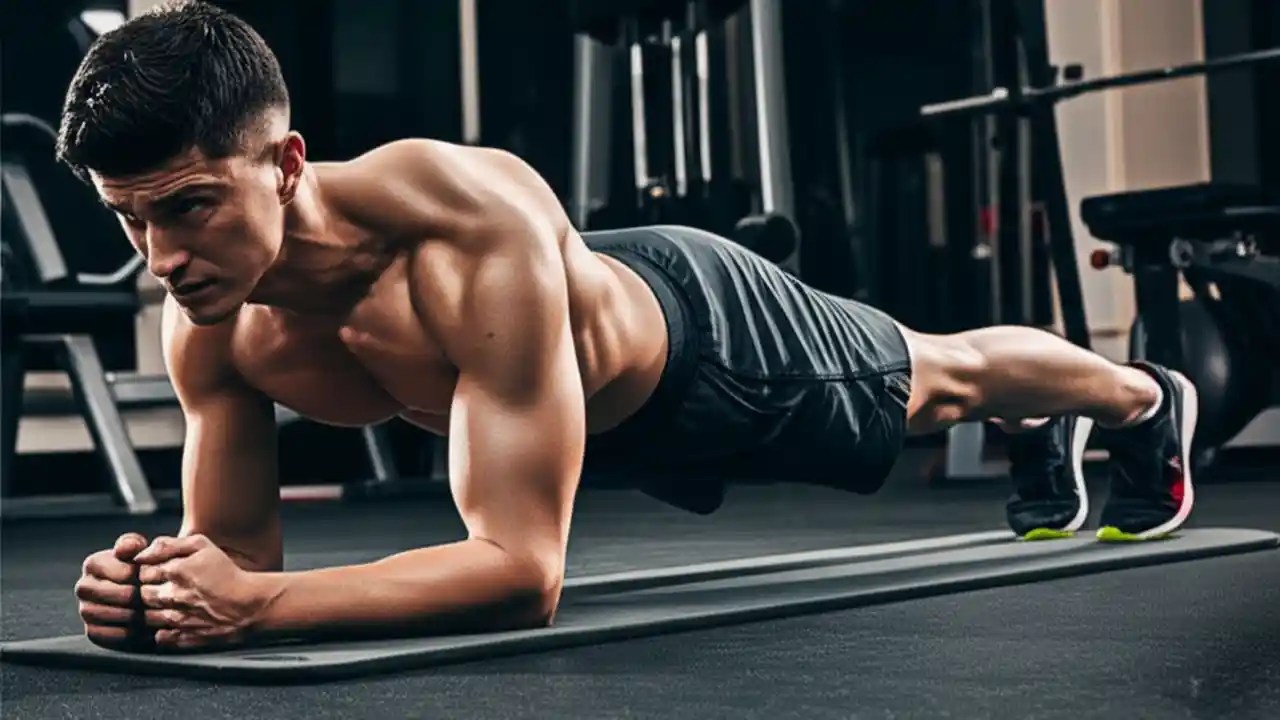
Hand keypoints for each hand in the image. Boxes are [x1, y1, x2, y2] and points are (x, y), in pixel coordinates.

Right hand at [76, 533, 148, 649]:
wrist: (159, 599)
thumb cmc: (151, 570)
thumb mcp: (145, 552)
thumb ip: (133, 544)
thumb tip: (126, 547)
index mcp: (94, 564)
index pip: (97, 565)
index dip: (122, 571)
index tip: (142, 576)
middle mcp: (85, 586)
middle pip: (91, 590)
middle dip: (122, 594)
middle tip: (145, 597)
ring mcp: (87, 609)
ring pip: (93, 613)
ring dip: (122, 613)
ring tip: (145, 612)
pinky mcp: (94, 631)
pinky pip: (99, 634)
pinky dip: (121, 633)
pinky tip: (140, 628)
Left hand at [135, 534, 273, 650]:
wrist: (250, 604)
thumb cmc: (229, 574)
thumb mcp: (202, 545)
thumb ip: (167, 544)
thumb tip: (140, 555)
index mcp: (173, 572)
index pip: (141, 572)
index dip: (150, 571)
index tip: (162, 571)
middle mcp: (170, 596)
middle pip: (142, 594)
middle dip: (151, 590)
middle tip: (169, 587)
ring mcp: (175, 619)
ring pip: (147, 617)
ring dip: (156, 610)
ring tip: (174, 604)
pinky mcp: (183, 637)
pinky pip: (160, 637)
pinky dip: (164, 631)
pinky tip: (177, 621)